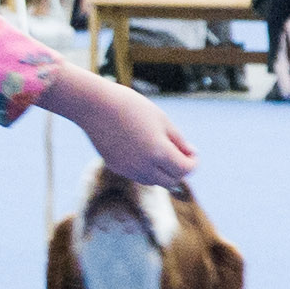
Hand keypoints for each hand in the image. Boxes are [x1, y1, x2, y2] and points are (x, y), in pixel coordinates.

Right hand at [49, 70, 195, 188]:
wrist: (96, 105)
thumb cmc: (132, 107)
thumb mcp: (162, 120)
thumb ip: (178, 140)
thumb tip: (190, 154)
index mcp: (159, 152)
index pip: (185, 169)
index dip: (193, 162)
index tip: (192, 152)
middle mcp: (144, 166)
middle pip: (171, 181)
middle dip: (180, 169)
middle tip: (180, 153)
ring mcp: (128, 169)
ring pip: (154, 182)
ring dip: (163, 172)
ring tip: (162, 152)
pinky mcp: (116, 168)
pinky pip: (138, 176)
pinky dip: (147, 171)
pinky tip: (145, 154)